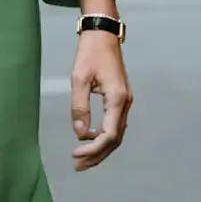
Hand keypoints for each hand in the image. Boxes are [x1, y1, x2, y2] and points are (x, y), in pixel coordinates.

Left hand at [71, 30, 131, 170]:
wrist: (103, 34)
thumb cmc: (90, 53)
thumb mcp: (79, 79)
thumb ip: (79, 107)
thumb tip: (81, 133)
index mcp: (117, 99)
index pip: (109, 135)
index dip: (93, 149)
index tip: (75, 154)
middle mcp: (125, 103)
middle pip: (115, 139)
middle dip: (97, 155)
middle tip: (78, 167)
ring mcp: (125, 101)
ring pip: (116, 134)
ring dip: (100, 148)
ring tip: (82, 160)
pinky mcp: (120, 99)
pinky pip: (115, 125)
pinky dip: (103, 137)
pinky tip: (89, 141)